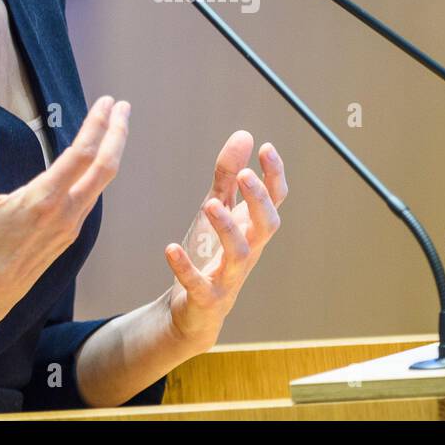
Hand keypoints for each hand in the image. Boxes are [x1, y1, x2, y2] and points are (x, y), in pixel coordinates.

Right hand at [0, 95, 129, 339]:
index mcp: (43, 199)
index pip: (82, 153)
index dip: (97, 124)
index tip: (107, 102)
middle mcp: (64, 213)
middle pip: (105, 167)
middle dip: (117, 133)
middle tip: (123, 106)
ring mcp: (69, 227)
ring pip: (101, 184)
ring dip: (111, 153)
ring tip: (113, 129)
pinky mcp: (67, 237)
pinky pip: (90, 199)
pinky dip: (98, 175)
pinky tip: (93, 166)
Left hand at [162, 131, 287, 349]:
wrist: (194, 309)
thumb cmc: (210, 253)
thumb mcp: (217, 207)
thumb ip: (228, 174)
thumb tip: (245, 135)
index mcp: (251, 227)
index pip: (275, 200)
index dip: (274, 175)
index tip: (266, 148)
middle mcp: (247, 250)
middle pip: (268, 225)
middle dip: (259, 201)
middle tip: (246, 175)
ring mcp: (229, 275)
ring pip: (239, 252)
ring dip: (227, 228)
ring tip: (210, 204)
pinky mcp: (206, 297)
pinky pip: (199, 284)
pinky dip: (186, 268)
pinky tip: (170, 249)